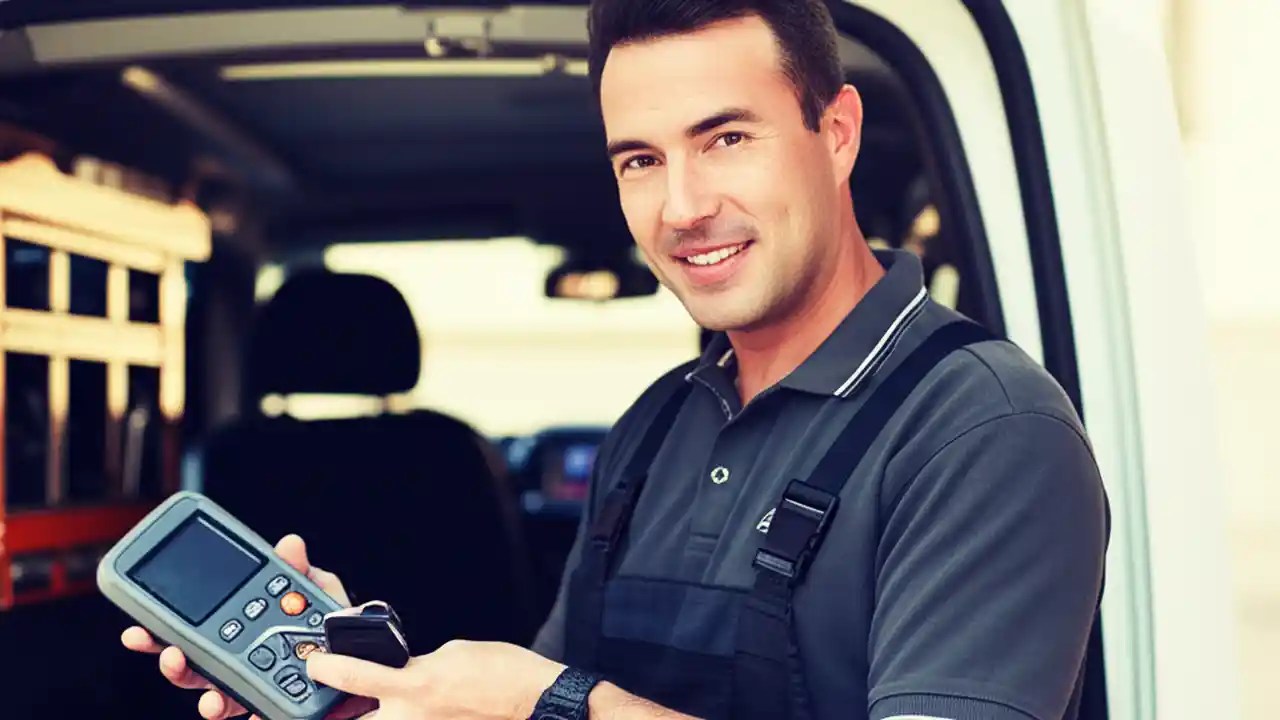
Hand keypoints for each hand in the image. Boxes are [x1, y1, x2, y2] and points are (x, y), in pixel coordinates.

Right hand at [120, 534, 353, 719]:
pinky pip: (255, 714)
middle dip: (172, 663)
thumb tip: (290, 544)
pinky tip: (248, 712)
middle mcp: (239, 660)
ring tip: (210, 695)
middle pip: (192, 666)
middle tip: (169, 655)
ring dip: (207, 697)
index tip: (138, 627)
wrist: (368, 658)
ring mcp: (254, 687)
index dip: (161, 631)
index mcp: (241, 627)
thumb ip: (301, 571)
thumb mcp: (320, 591)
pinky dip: (249, 714)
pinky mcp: (274, 707)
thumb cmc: (336, 624)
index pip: (194, 628)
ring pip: (214, 696)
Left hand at [306, 640, 565, 719]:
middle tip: (337, 703)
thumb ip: (417, 666)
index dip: (327, 668)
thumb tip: (403, 674)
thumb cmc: (504, 674)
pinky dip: (413, 717)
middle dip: (342, 712)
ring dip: (380, 715)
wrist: (537, 703)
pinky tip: (430, 710)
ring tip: (394, 704)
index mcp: (414, 685)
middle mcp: (411, 718)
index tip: (315, 664)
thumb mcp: (453, 653)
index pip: (355, 677)